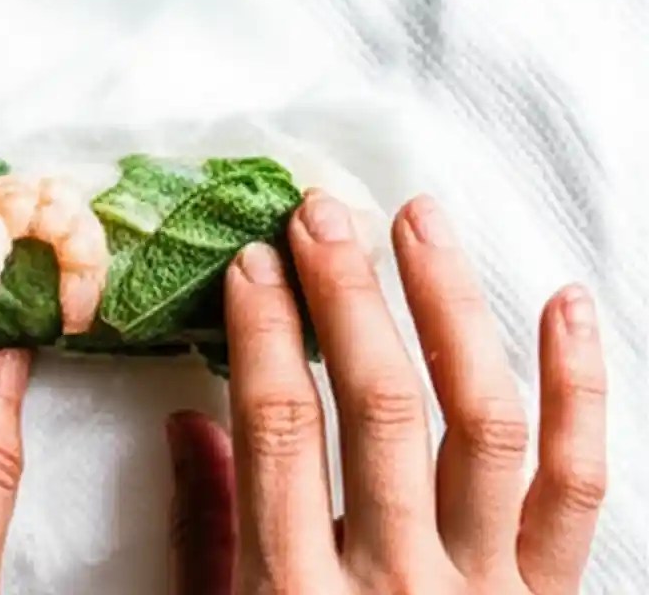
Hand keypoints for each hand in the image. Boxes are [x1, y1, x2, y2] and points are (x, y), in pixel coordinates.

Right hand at [167, 191, 605, 593]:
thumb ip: (206, 535)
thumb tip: (186, 421)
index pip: (281, 431)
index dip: (266, 334)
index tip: (254, 260)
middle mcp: (400, 583)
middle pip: (381, 408)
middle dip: (348, 296)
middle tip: (324, 213)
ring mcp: (489, 590)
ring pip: (484, 424)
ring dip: (452, 309)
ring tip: (423, 222)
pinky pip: (581, 486)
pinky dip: (583, 389)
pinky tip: (565, 301)